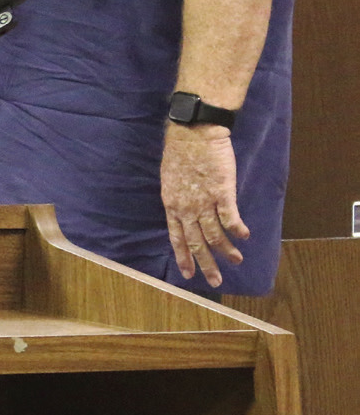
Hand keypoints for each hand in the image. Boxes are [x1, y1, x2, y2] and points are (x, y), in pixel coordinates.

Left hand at [161, 122, 248, 287]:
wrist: (193, 133)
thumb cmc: (181, 152)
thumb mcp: (170, 179)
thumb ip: (178, 198)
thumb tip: (184, 211)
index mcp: (171, 204)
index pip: (176, 238)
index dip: (183, 256)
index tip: (187, 274)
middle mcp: (186, 207)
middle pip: (196, 242)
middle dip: (206, 264)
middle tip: (215, 282)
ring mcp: (203, 201)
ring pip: (215, 234)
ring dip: (226, 250)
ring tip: (236, 261)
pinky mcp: (221, 192)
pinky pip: (230, 218)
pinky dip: (237, 229)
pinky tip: (244, 237)